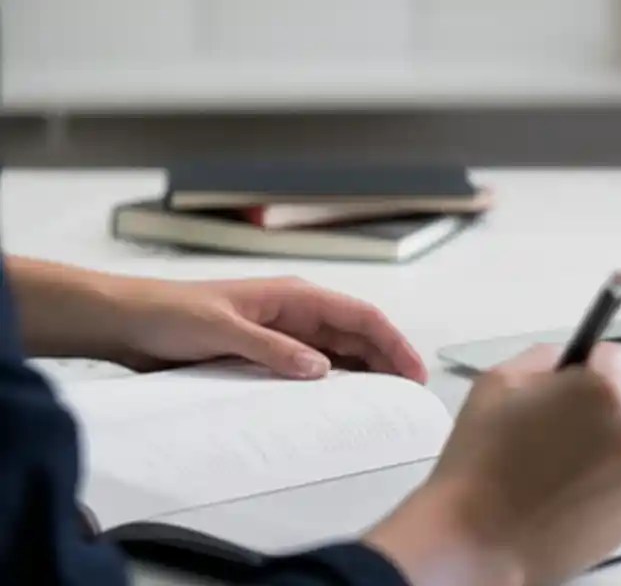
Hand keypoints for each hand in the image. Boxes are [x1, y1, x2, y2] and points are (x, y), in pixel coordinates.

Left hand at [7, 257, 425, 381]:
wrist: (128, 322)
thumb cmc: (171, 314)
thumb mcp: (223, 330)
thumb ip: (273, 349)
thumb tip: (322, 370)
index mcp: (294, 296)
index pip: (360, 315)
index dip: (393, 342)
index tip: (413, 371)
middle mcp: (296, 313)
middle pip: (357, 335)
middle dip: (388, 360)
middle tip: (410, 395)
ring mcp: (283, 333)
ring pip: (340, 353)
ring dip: (365, 373)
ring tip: (386, 402)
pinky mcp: (267, 354)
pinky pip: (312, 369)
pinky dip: (334, 383)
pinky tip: (343, 403)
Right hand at [366, 342, 620, 585]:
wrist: (475, 542)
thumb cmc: (481, 458)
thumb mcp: (498, 381)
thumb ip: (544, 358)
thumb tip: (569, 361)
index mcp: (603, 393)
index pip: (615, 357)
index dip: (586, 369)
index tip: (564, 388)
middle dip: (593, 412)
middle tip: (547, 435)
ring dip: (598, 452)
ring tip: (549, 473)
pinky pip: (618, 489)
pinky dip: (597, 490)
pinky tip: (559, 501)